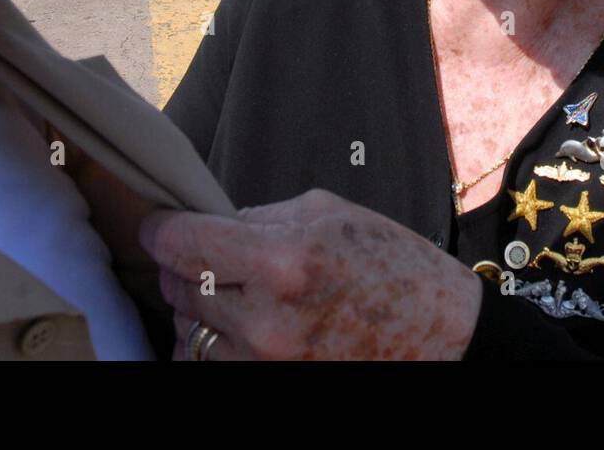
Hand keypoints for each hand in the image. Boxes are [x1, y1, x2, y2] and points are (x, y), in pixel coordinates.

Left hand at [138, 189, 482, 359]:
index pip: (182, 243)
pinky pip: (209, 366)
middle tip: (211, 254)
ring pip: (186, 333)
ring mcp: (266, 364)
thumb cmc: (394, 268)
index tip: (159, 224)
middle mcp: (266, 320)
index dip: (162, 228)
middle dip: (187, 265)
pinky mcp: (270, 388)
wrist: (444, 339)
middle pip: (179, 288)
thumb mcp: (330, 215)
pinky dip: (213, 345)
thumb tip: (210, 224)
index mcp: (283, 260)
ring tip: (234, 294)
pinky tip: (240, 327)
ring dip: (198, 310)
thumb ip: (261, 217)